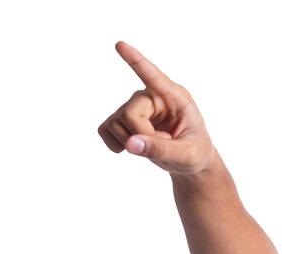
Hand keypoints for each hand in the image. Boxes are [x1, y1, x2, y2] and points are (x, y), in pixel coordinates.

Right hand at [96, 41, 216, 178]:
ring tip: (154, 147)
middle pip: (129, 113)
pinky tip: (133, 148)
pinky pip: (105, 130)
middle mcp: (151, 97)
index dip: (136, 60)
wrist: (189, 161)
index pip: (152, 75)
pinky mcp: (123, 120)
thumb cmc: (195, 152)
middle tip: (162, 147)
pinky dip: (114, 144)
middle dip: (141, 135)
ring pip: (115, 123)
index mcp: (173, 97)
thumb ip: (161, 149)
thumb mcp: (186, 154)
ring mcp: (135, 107)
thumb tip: (130, 144)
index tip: (120, 45)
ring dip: (131, 143)